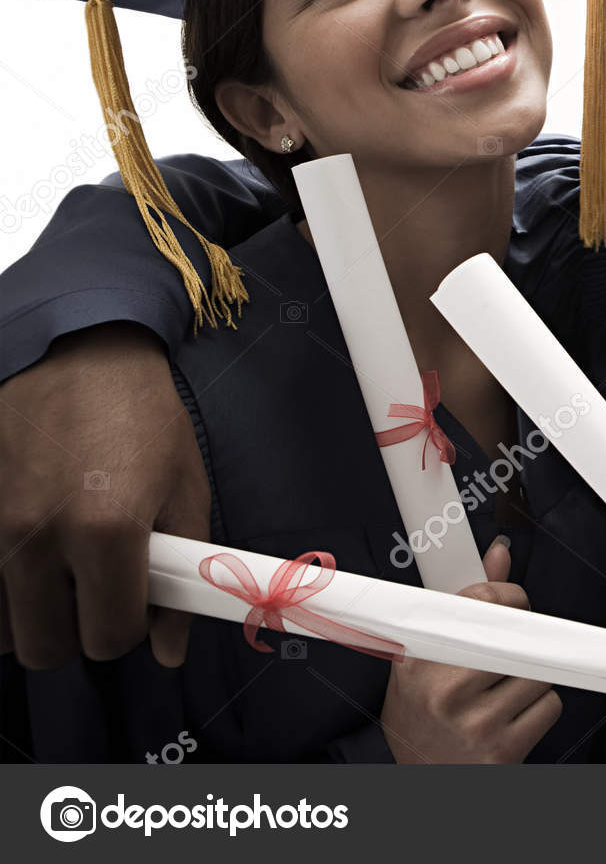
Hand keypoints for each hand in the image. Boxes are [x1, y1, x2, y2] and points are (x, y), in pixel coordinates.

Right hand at [0, 323, 210, 668]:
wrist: (74, 354)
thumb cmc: (139, 417)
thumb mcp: (184, 488)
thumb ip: (183, 574)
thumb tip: (170, 651)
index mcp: (106, 532)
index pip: (109, 637)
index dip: (127, 628)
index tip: (131, 603)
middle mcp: (37, 536)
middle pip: (46, 648)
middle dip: (75, 631)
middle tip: (90, 592)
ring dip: (29, 614)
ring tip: (55, 570)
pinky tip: (22, 556)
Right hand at [379, 539, 560, 762]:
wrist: (418, 777)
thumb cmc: (422, 712)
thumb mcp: (426, 656)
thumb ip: (466, 604)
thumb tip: (500, 553)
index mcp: (419, 658)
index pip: (480, 602)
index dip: (508, 596)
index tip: (515, 602)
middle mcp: (444, 690)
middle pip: (517, 637)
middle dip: (526, 636)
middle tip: (522, 641)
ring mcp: (475, 722)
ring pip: (538, 670)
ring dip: (534, 673)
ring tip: (506, 686)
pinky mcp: (503, 749)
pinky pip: (548, 705)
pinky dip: (541, 704)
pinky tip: (515, 713)